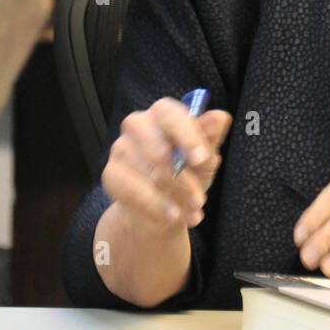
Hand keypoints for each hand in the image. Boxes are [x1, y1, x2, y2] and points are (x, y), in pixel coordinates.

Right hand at [102, 97, 232, 232]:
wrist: (164, 206)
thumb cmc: (187, 172)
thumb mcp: (205, 158)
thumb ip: (211, 138)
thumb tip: (219, 118)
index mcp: (163, 113)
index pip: (170, 115)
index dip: (187, 136)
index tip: (202, 159)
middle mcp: (137, 124)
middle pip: (158, 150)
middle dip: (184, 180)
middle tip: (200, 200)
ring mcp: (120, 148)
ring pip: (148, 174)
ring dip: (174, 197)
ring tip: (191, 212)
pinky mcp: (110, 174)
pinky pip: (131, 191)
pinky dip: (155, 207)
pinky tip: (171, 216)